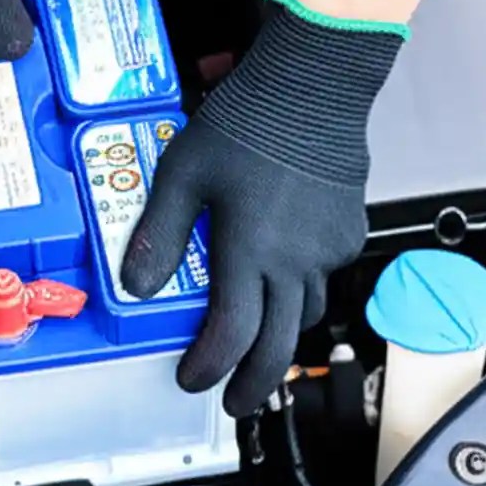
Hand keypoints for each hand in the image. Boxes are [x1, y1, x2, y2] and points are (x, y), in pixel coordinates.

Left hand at [121, 0, 406, 416]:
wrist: (314, 85)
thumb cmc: (249, 120)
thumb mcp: (182, 173)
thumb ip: (160, 234)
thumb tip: (138, 284)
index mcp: (249, 251)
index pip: (231, 335)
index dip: (208, 366)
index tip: (192, 378)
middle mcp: (294, 261)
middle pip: (279, 347)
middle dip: (254, 382)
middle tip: (235, 400)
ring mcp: (327, 249)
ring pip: (304, 314)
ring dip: (279, 336)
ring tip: (256, 339)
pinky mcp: (347, 232)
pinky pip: (324, 277)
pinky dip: (301, 289)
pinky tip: (282, 272)